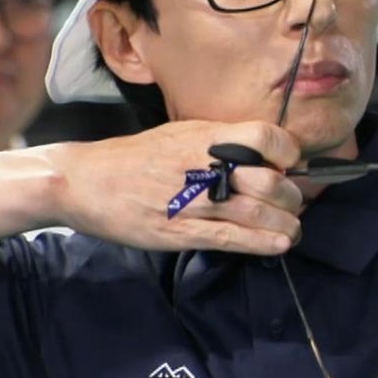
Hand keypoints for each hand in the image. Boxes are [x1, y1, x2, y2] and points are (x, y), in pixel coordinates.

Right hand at [46, 121, 303, 253]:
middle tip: (292, 202)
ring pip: (257, 212)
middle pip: (269, 180)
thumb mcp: (178, 134)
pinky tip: (280, 244)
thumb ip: (216, 142)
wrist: (85, 181)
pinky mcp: (181, 232)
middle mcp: (203, 166)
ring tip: (292, 229)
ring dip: (285, 223)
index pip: (264, 135)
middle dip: (291, 195)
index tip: (289, 163)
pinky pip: (233, 238)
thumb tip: (257, 155)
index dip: (286, 151)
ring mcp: (193, 202)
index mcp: (204, 137)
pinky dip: (264, 242)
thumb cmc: (133, 158)